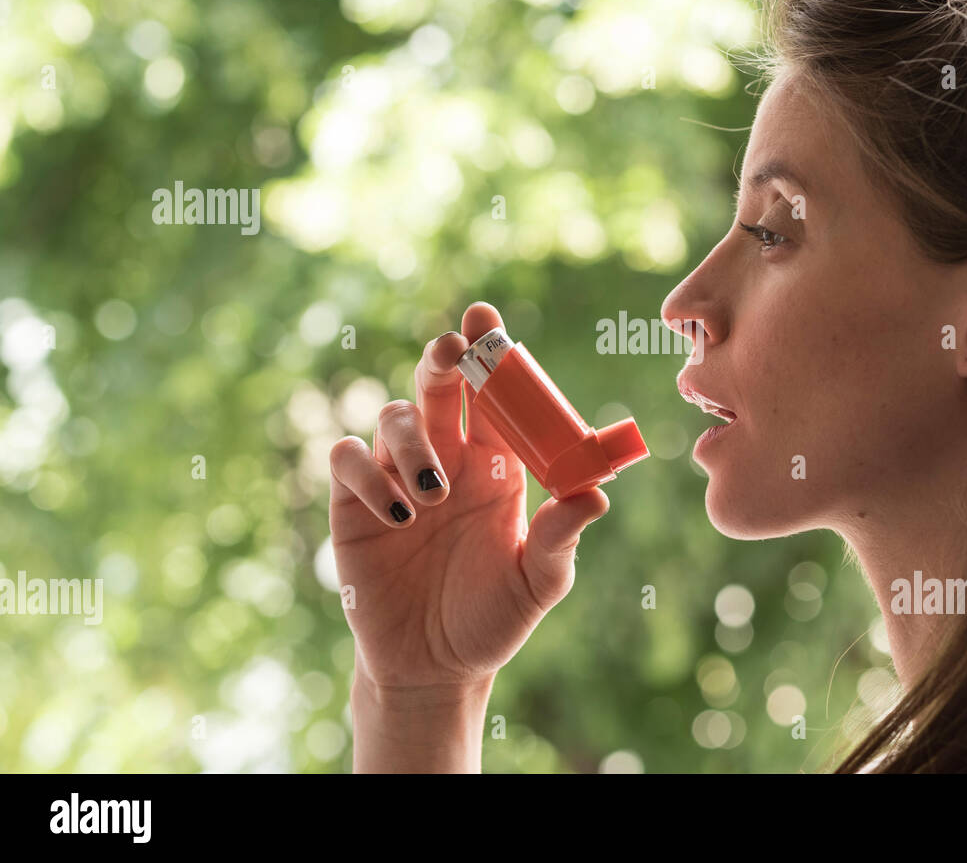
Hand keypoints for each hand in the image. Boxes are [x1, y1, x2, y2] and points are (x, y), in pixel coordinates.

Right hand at [328, 301, 609, 693]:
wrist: (435, 668)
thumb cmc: (492, 620)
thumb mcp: (538, 584)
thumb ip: (560, 539)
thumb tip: (596, 496)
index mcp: (496, 465)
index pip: (496, 396)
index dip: (491, 354)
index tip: (488, 321)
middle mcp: (447, 459)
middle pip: (438, 385)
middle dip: (444, 359)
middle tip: (453, 352)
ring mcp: (397, 478)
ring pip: (393, 417)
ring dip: (413, 440)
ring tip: (433, 494)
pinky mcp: (354, 505)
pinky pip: (347, 459)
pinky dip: (367, 473)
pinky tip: (396, 513)